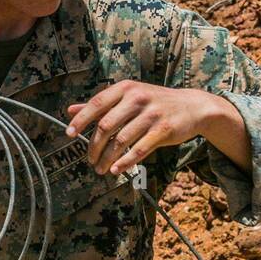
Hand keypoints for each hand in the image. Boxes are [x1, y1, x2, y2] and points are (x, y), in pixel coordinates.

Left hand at [65, 81, 245, 175]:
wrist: (192, 106)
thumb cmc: (154, 103)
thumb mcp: (129, 97)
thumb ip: (101, 104)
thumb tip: (70, 110)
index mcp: (125, 88)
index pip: (96, 104)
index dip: (81, 120)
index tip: (68, 134)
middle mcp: (137, 98)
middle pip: (106, 126)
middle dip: (94, 147)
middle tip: (90, 160)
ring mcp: (151, 114)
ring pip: (121, 141)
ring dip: (107, 159)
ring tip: (101, 169)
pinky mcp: (163, 129)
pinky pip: (139, 149)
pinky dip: (125, 162)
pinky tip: (116, 170)